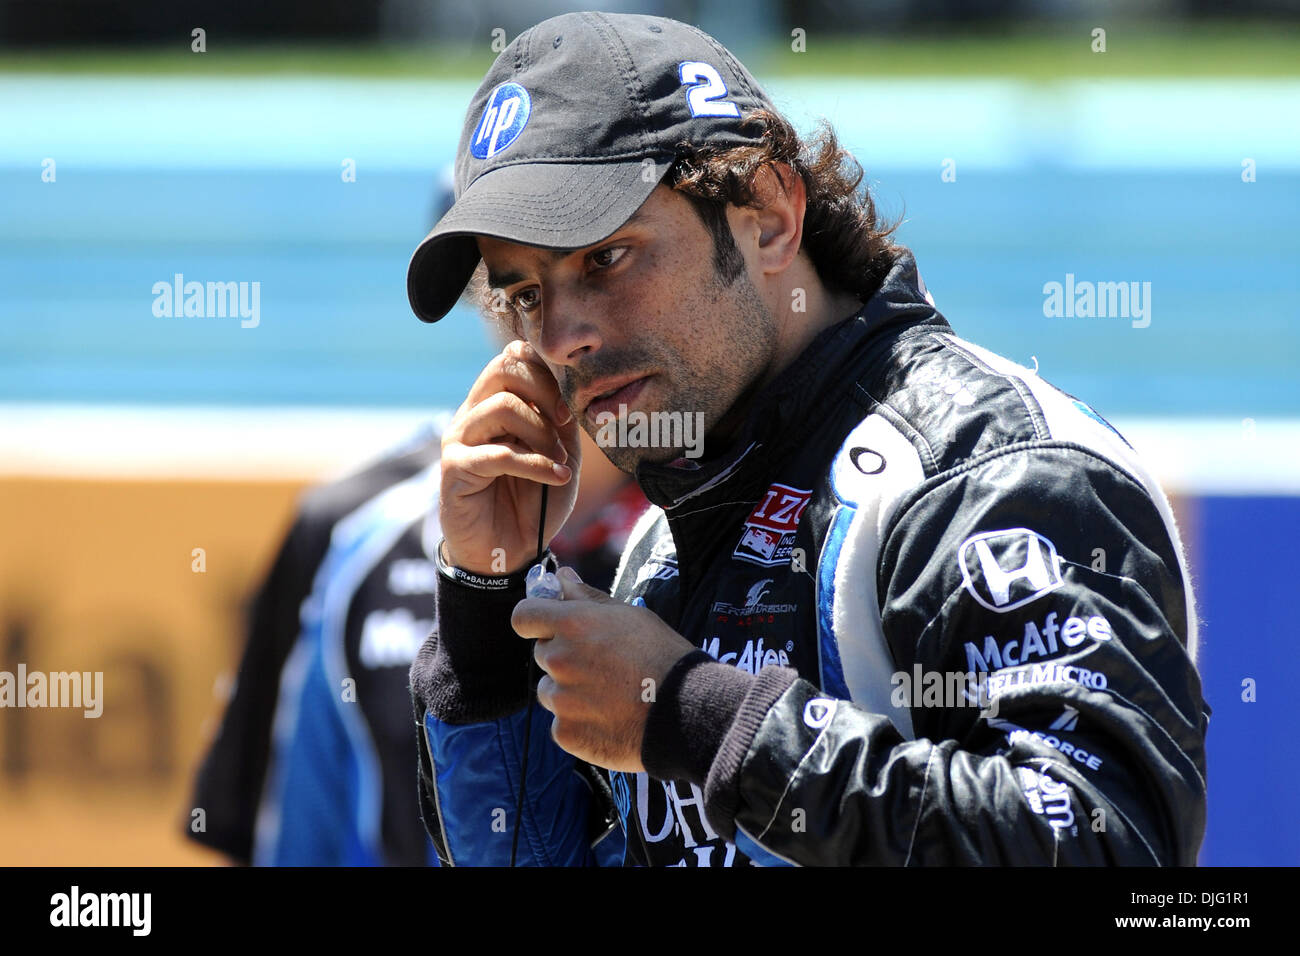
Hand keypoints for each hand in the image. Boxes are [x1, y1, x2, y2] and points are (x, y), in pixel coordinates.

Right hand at [439, 340, 581, 574]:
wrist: (508, 552)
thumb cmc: (534, 501)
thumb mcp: (560, 454)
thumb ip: (561, 420)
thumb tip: (567, 389)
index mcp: (494, 404)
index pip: (511, 359)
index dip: (544, 374)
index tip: (567, 412)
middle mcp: (472, 414)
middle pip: (502, 370)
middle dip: (544, 393)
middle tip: (563, 426)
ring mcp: (459, 439)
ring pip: (503, 408)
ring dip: (542, 435)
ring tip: (558, 462)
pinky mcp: (454, 468)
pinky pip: (498, 454)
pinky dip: (535, 464)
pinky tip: (556, 477)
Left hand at [511, 567, 696, 771]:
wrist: (687, 712)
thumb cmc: (662, 657)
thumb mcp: (629, 616)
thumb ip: (587, 597)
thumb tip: (562, 576)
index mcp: (572, 624)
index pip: (523, 616)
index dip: (535, 621)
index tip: (547, 628)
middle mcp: (559, 659)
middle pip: (543, 655)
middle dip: (564, 658)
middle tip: (603, 667)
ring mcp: (560, 699)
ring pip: (550, 692)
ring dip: (569, 693)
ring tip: (610, 696)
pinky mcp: (566, 733)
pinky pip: (561, 724)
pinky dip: (580, 723)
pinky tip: (610, 719)